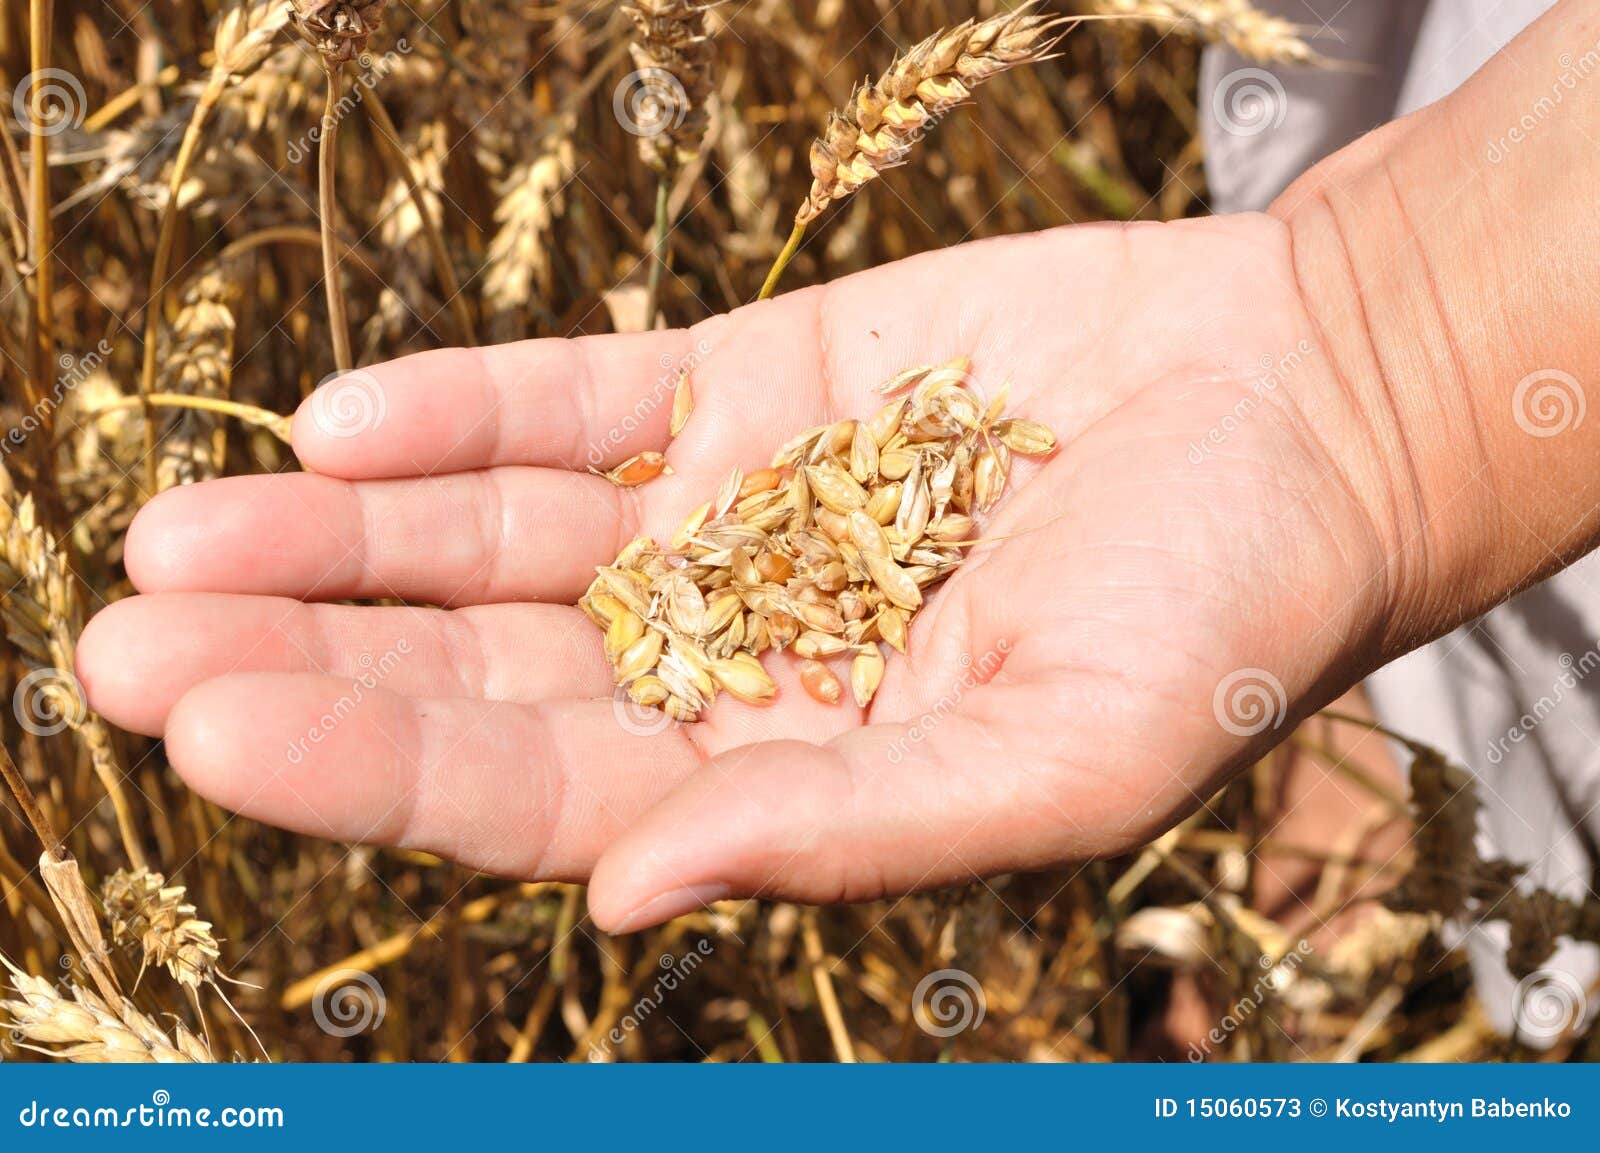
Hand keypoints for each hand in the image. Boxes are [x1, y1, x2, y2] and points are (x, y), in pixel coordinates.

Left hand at [81, 214, 1411, 931]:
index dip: (381, 770)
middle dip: (309, 660)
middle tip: (122, 647)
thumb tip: (633, 899)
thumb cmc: (1225, 613)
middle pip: (477, 671)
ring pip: (490, 532)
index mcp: (783, 779)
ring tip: (178, 534)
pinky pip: (576, 401)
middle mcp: (723, 659)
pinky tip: (344, 424)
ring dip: (338, 534)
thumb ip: (852, 835)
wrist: (1306, 412)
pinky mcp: (745, 383)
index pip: (544, 796)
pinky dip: (464, 406)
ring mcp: (720, 518)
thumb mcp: (1061, 760)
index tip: (216, 737)